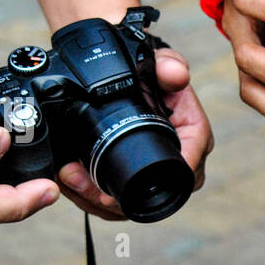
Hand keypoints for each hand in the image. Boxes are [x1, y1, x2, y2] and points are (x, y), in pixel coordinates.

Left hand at [57, 47, 213, 218]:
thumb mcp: (159, 62)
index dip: (166, 177)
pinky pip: (117, 200)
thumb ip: (168, 65)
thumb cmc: (148, 69)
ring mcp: (154, 171)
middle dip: (124, 197)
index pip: (189, 164)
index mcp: (193, 133)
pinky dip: (91, 197)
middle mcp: (178, 158)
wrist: (127, 72)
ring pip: (134, 202)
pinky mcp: (132, 178)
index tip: (141, 179)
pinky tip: (72, 181)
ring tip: (71, 178)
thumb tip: (176, 74)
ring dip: (99, 198)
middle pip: (159, 193)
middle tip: (93, 189)